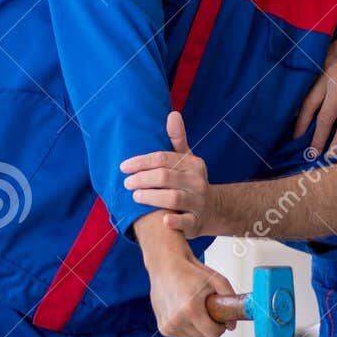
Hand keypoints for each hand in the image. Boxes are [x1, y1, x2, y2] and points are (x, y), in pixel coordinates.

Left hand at [120, 111, 217, 237]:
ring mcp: (198, 202)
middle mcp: (197, 181)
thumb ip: (177, 139)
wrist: (213, 209)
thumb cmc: (190, 181)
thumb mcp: (186, 160)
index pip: (163, 158)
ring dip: (151, 197)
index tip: (123, 167)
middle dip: (143, 179)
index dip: (141, 162)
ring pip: (173, 197)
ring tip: (135, 197)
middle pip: (165, 177)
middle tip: (127, 183)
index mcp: (192, 164)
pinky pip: (187, 222)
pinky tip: (164, 220)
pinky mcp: (197, 222)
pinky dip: (176, 221)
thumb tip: (173, 114)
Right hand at [135, 211, 235, 336]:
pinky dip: (187, 326)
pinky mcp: (162, 328)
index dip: (220, 327)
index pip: (213, 335)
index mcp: (190, 310)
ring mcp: (168, 325)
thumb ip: (230, 300)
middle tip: (207, 310)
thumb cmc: (189, 271)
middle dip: (210, 327)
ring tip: (194, 308)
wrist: (166, 265)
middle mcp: (176, 320)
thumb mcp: (217, 280)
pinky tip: (184, 312)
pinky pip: (182, 335)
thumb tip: (232, 325)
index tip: (219, 318)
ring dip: (198, 327)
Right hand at [296, 17, 336, 159]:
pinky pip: (306, 91)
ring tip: (296, 139)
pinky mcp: (317, 70)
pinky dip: (298, 105)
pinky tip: (293, 116)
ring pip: (310, 105)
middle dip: (317, 139)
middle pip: (325, 119)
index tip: (331, 157)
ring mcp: (326, 78)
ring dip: (302, 124)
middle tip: (310, 156)